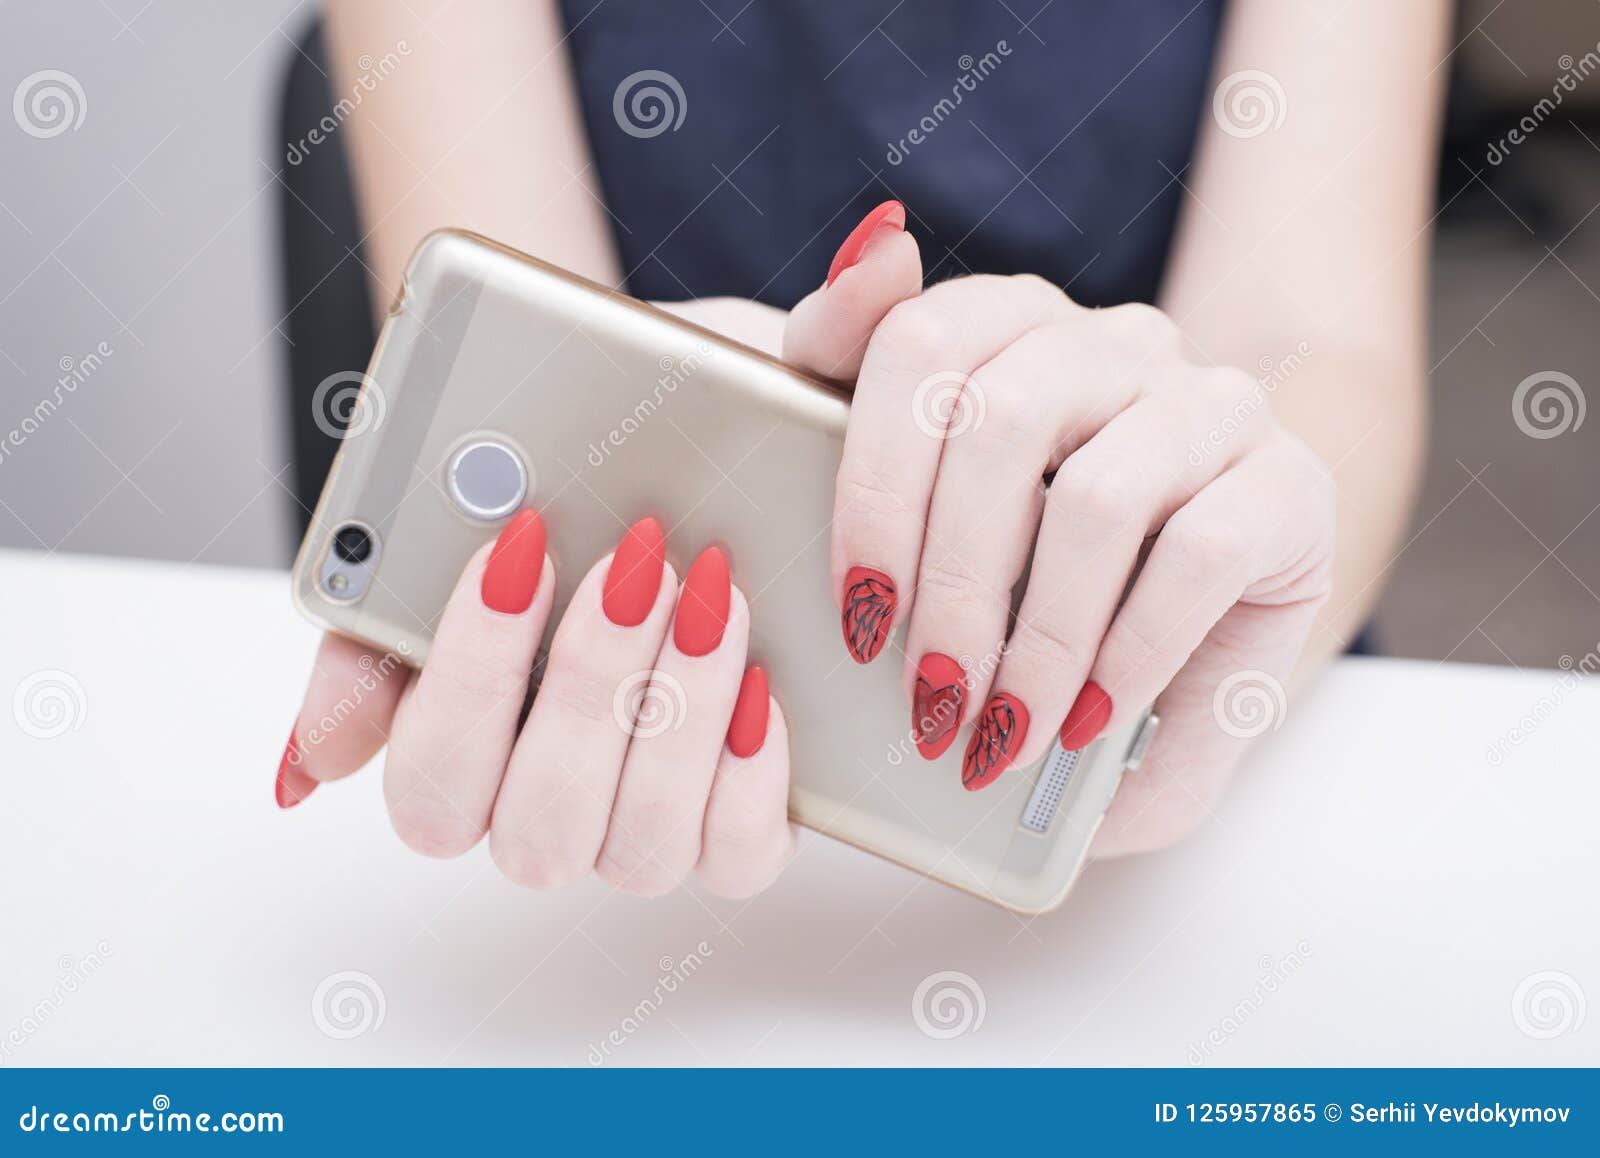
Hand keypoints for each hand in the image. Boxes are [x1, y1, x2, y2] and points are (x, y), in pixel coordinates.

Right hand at [277, 517, 793, 899]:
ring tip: (713, 597)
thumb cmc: (539, 565)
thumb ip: (366, 660)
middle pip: (543, 821)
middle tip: (637, 561)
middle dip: (595, 683)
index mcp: (455, 773)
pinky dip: (751, 778)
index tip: (520, 551)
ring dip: (681, 715)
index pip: (433, 785)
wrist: (649, 547)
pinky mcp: (730, 838)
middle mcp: (541, 824)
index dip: (475, 672)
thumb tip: (315, 765)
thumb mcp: (429, 585)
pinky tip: (758, 686)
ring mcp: (633, 839)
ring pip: (642, 845)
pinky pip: (737, 856)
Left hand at [797, 201, 1335, 855]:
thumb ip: (858, 357)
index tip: (856, 611)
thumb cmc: (1033, 557)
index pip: (921, 342)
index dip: (874, 482)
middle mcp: (1116, 342)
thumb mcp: (927, 484)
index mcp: (1014, 321)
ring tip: (1000, 735)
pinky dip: (1127, 656)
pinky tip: (1087, 720)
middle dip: (951, 587)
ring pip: (1099, 499)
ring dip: (1036, 642)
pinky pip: (1197, 556)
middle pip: (1003, 424)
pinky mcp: (1291, 485)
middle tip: (926, 702)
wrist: (1199, 603)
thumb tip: (878, 234)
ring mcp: (1212, 405)